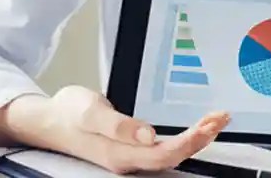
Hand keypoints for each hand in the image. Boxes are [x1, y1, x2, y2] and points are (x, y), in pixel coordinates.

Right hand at [4, 86, 229, 173]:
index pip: (163, 154)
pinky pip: (163, 148)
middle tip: (221, 117)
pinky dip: (184, 136)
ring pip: (170, 153)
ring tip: (216, 120)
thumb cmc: (68, 113)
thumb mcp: (89, 111)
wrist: (49, 120)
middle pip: (173, 156)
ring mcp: (129, 156)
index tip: (208, 123)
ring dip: (196, 138)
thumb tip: (147, 135)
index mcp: (119, 154)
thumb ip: (118, 125)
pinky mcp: (130, 149)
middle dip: (201, 138)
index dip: (189, 142)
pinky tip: (194, 128)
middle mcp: (128, 160)